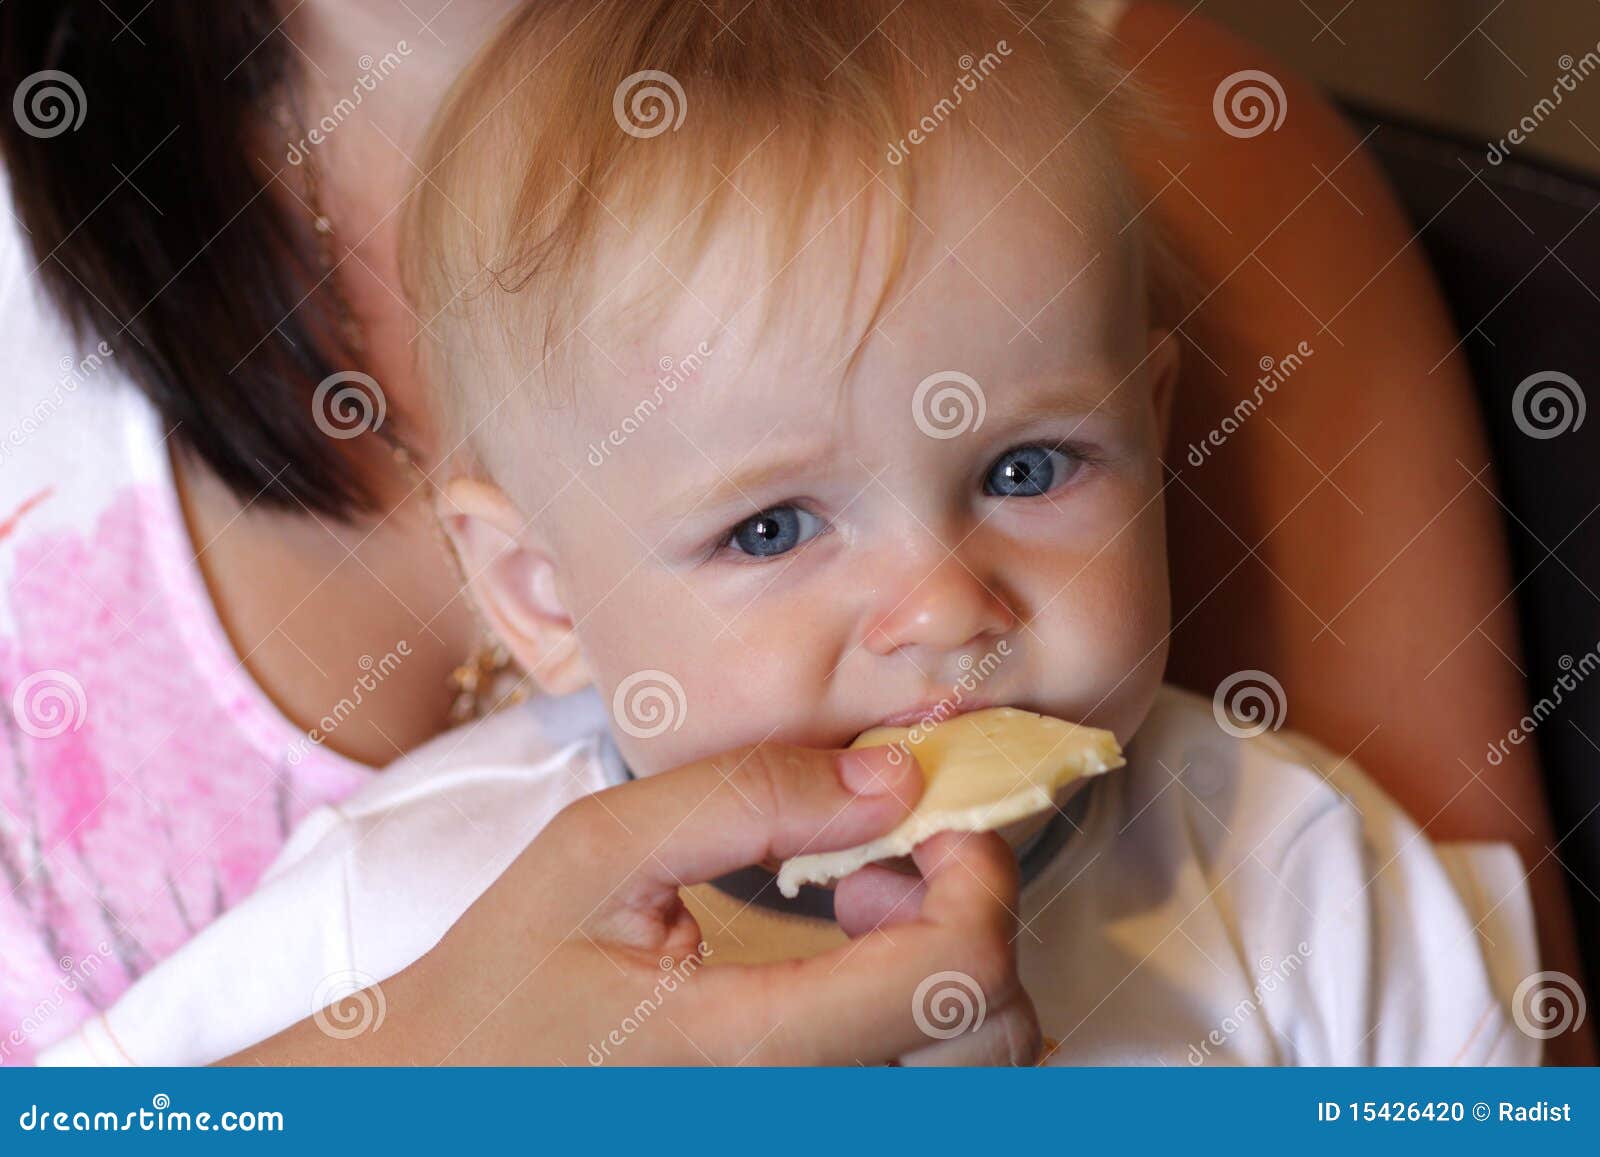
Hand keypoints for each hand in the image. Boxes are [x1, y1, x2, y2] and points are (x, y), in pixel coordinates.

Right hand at [228, 741, 1038, 1065]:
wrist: (447, 1099)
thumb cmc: (505, 982)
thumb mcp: (596, 854)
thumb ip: (746, 799)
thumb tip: (890, 777)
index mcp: (755, 1057)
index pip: (956, 977)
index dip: (980, 878)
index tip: (935, 821)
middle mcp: (802, 1118)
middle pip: (997, 1036)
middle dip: (974, 919)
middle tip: (888, 863)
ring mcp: (807, 1135)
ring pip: (983, 1074)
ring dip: (955, 972)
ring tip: (857, 914)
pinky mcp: (803, 1131)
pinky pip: (929, 1091)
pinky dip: (927, 1021)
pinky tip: (844, 972)